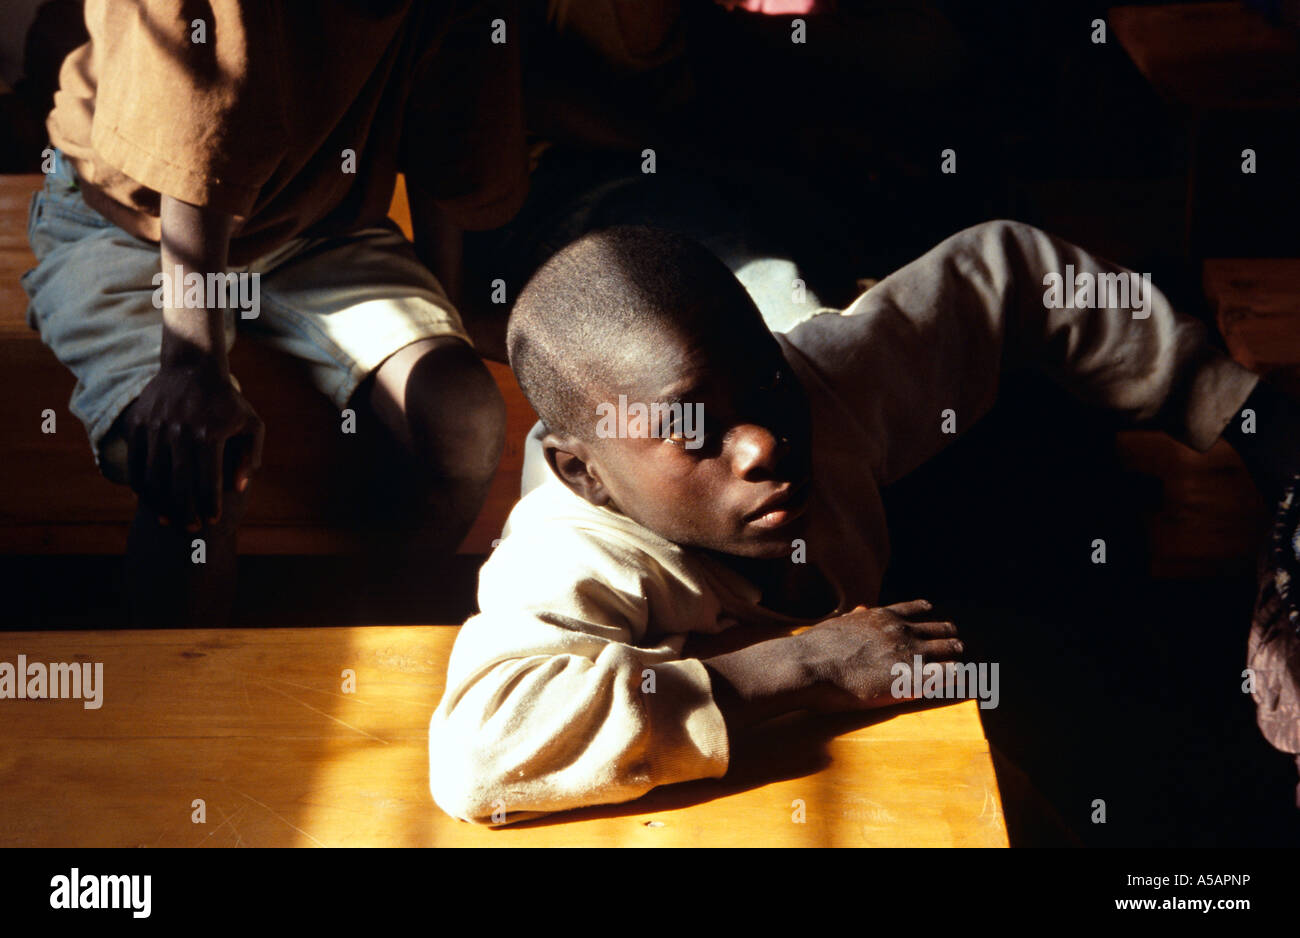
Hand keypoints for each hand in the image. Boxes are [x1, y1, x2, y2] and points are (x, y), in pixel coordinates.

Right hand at [124, 363, 263, 529]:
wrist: (191, 366)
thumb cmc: (226, 401)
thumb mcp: (251, 423)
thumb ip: (251, 456)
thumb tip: (239, 487)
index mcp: (210, 434)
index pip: (208, 481)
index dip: (210, 506)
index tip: (212, 520)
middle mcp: (181, 432)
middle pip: (179, 484)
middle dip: (186, 512)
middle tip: (191, 529)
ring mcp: (156, 428)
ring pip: (154, 477)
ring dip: (161, 504)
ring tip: (169, 520)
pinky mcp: (138, 424)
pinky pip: (136, 463)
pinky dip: (140, 485)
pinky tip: (149, 499)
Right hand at [793, 599, 963, 712]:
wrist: (812, 665)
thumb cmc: (816, 648)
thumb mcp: (837, 624)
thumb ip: (854, 618)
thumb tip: (860, 610)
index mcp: (881, 616)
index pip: (914, 609)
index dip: (925, 614)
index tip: (932, 615)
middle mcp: (900, 629)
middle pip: (937, 628)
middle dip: (947, 635)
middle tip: (956, 642)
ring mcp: (908, 652)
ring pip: (947, 648)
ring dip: (955, 653)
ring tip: (965, 658)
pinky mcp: (911, 676)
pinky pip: (945, 673)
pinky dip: (955, 674)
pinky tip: (963, 678)